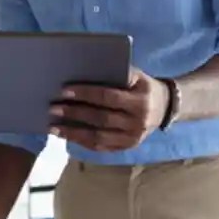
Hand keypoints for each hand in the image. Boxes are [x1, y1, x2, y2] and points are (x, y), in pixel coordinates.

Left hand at [49, 67, 170, 151]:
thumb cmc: (143, 87)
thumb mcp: (137, 76)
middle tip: (52, 108)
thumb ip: (116, 74)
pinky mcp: (126, 148)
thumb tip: (83, 71)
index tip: (64, 91)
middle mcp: (137, 123)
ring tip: (53, 126)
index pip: (108, 97)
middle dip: (74, 113)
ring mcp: (132, 139)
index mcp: (140, 101)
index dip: (85, 94)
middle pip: (100, 119)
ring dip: (73, 132)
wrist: (165, 107)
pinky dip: (81, 141)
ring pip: (98, 137)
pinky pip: (100, 146)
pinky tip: (65, 135)